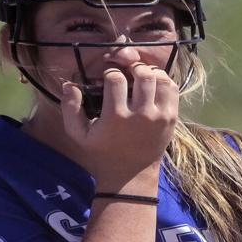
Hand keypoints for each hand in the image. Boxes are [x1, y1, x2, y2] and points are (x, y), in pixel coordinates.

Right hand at [60, 62, 179, 190]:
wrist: (130, 174)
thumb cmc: (102, 151)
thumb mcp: (79, 135)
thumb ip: (70, 108)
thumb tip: (69, 84)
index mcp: (116, 118)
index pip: (115, 79)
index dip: (110, 73)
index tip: (108, 79)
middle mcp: (140, 116)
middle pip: (142, 74)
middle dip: (133, 67)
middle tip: (127, 72)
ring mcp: (159, 117)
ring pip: (160, 78)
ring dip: (150, 72)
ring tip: (141, 76)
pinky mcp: (171, 118)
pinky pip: (172, 88)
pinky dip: (163, 80)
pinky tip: (153, 85)